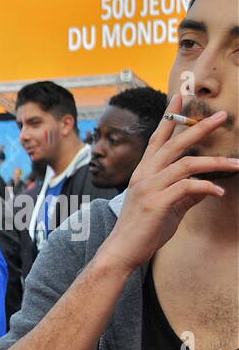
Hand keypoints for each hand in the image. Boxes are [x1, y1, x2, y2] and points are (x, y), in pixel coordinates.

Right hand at [97, 93, 238, 274]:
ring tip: (237, 163)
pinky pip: (188, 187)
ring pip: (187, 164)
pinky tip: (220, 192)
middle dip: (199, 127)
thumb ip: (186, 193)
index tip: (180, 97)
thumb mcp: (168, 207)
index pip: (158, 138)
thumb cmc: (143, 230)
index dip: (170, 118)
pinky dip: (207, 188)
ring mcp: (149, 188)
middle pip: (175, 144)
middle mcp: (145, 175)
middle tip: (223, 116)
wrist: (122, 251)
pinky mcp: (157, 202)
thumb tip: (207, 187)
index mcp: (145, 172)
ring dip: (216, 162)